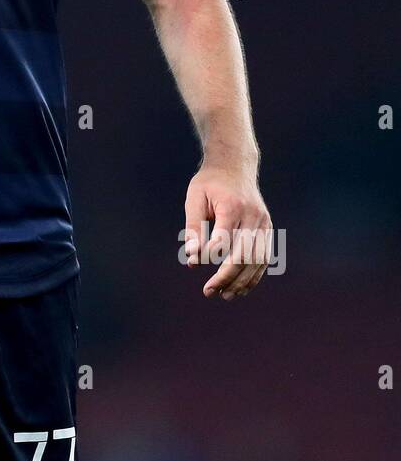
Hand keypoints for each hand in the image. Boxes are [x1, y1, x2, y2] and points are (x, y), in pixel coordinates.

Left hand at [183, 165, 272, 299]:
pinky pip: (264, 257)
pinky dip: (254, 275)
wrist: (234, 165)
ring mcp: (264, 223)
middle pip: (243, 255)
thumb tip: (192, 257)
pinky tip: (241, 288)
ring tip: (225, 295)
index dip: (210, 256)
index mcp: (233, 206)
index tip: (194, 263)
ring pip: (257, 260)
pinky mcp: (268, 228)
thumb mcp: (195, 198)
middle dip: (226, 277)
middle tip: (208, 291)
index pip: (223, 240)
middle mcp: (253, 216)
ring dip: (242, 281)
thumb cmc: (210, 182)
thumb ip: (193, 227)